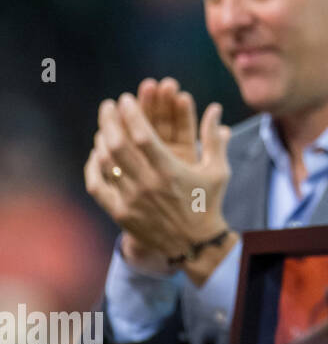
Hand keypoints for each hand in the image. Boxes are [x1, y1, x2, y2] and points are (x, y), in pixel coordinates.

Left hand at [85, 89, 231, 261]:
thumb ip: (214, 138)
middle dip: (110, 120)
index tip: (125, 100)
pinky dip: (93, 168)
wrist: (196, 244)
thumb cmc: (208, 202)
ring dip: (101, 140)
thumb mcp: (218, 170)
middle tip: (108, 106)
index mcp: (171, 171)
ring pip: (106, 163)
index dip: (131, 114)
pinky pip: (98, 186)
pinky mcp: (121, 213)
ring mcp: (132, 199)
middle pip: (118, 145)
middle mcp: (148, 184)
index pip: (142, 135)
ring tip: (104, 128)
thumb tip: (216, 109)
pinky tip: (95, 155)